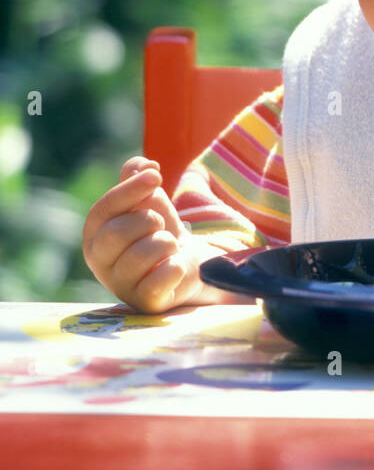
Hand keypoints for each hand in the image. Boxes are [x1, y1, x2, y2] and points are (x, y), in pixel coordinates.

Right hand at [82, 156, 228, 311]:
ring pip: (138, 257)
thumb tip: (143, 165)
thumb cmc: (158, 231)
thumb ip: (139, 178)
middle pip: (114, 235)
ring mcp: (121, 286)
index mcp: (94, 235)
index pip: (103, 210)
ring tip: (169, 245)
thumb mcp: (149, 199)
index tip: (156, 175)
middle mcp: (100, 263)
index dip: (129, 190)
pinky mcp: (145, 304)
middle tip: (159, 223)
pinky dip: (174, 268)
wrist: (184, 263)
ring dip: (165, 243)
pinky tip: (176, 266)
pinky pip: (157, 282)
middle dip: (146, 220)